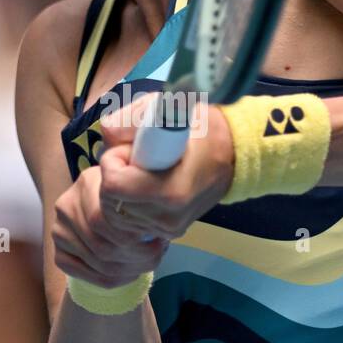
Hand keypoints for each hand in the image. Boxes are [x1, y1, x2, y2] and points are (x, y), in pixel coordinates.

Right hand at [51, 160, 170, 288]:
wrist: (97, 201)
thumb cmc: (124, 192)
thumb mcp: (134, 180)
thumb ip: (143, 188)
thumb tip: (159, 221)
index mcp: (86, 183)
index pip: (105, 220)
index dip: (135, 237)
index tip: (160, 239)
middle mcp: (66, 207)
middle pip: (103, 246)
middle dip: (137, 257)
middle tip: (158, 255)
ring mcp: (59, 232)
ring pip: (99, 263)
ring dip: (130, 270)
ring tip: (148, 263)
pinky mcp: (59, 254)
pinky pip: (86, 276)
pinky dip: (113, 281)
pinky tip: (131, 274)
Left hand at [96, 94, 235, 241]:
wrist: (234, 154)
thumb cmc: (202, 129)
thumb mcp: (169, 109)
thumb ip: (132, 118)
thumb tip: (108, 133)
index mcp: (170, 191)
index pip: (113, 186)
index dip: (113, 162)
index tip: (129, 148)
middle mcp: (168, 218)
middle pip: (110, 202)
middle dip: (113, 177)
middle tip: (134, 159)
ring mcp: (168, 229)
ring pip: (116, 215)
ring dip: (119, 192)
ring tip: (142, 172)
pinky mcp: (168, 233)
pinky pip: (129, 223)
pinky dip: (128, 204)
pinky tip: (144, 187)